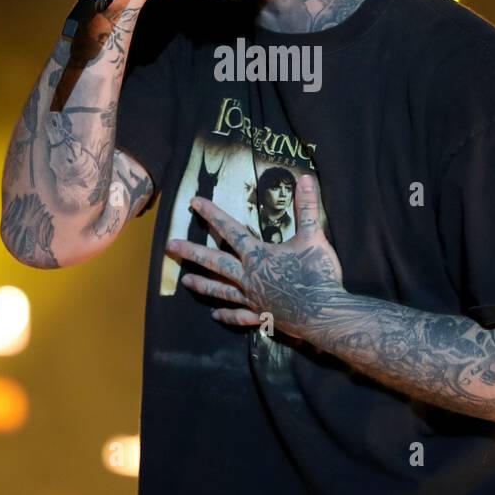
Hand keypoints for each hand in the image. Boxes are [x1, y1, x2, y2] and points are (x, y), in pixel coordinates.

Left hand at [165, 173, 345, 339]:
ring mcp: (252, 298)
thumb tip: (306, 178)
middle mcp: (248, 276)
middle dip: (191, 252)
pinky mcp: (260, 315)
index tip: (193, 202)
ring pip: (221, 290)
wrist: (324, 315)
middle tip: (170, 246)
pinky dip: (226, 315)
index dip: (212, 214)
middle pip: (215, 261)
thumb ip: (307, 208)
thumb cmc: (317, 275)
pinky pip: (238, 316)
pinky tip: (215, 315)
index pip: (230, 230)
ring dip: (202, 284)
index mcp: (258, 255)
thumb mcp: (313, 237)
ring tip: (185, 281)